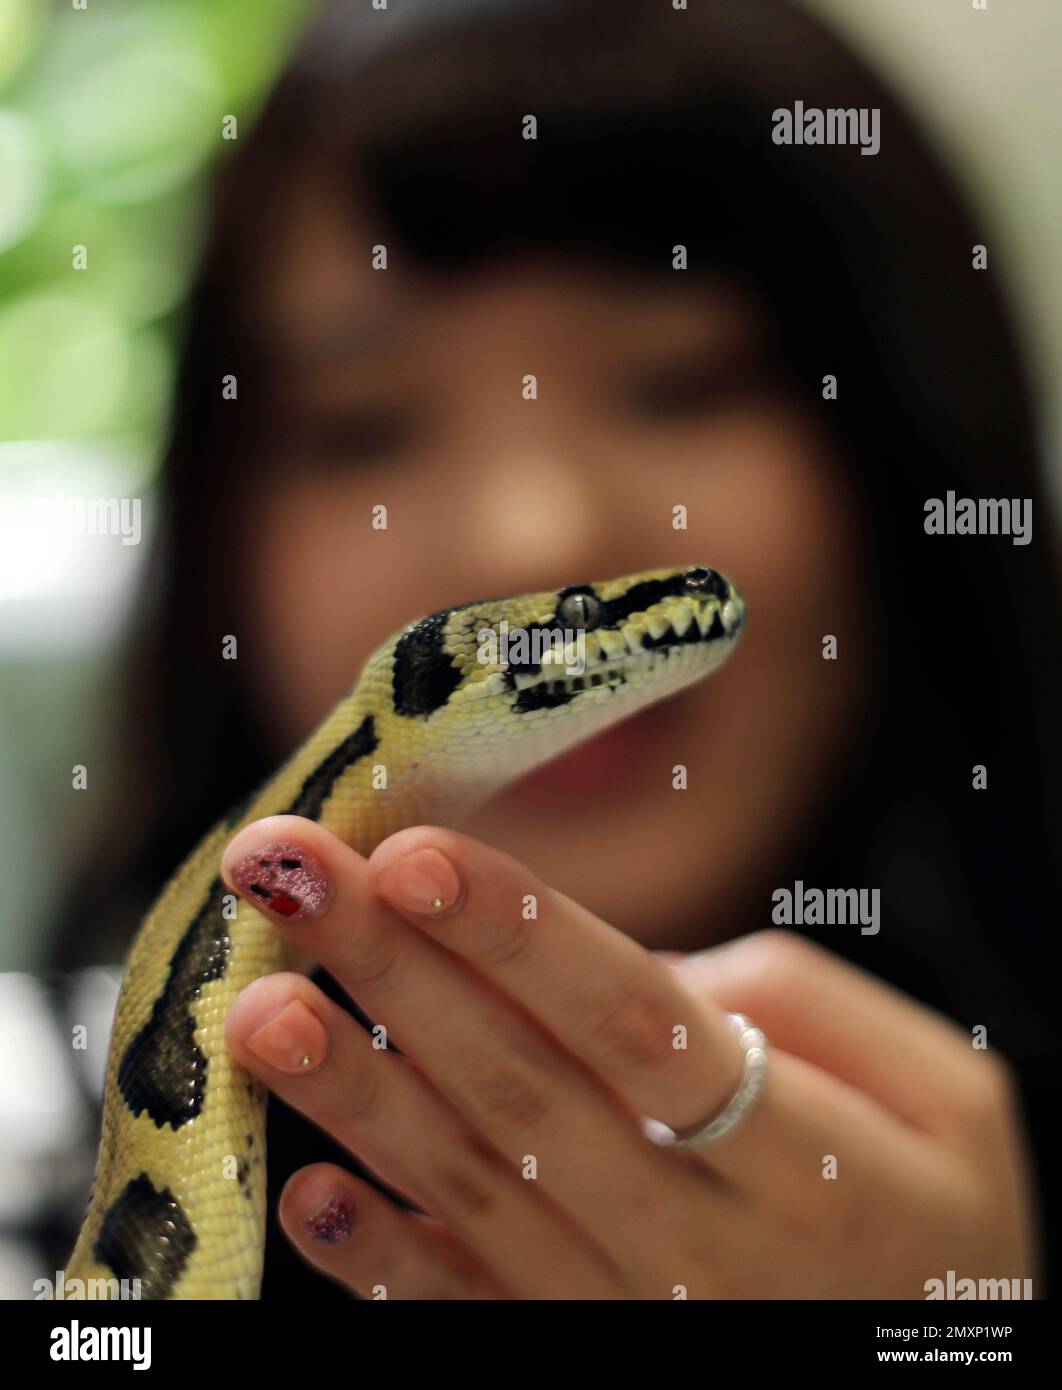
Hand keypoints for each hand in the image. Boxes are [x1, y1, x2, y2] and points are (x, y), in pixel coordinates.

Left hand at [221, 815, 1038, 1298]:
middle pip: (529, 1092)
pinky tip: (307, 1189)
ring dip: (360, 1098)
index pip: (638, 1025)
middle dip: (400, 973)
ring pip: (476, 1198)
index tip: (418, 856)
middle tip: (293, 877)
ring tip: (261, 1005)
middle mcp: (702, 1244)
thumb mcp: (939, 1091)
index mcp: (798, 1156)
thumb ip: (796, 1004)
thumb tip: (633, 964)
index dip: (523, 937)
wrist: (948, 1360)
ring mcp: (634, 1316)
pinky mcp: (584, 1360)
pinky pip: (471, 1318)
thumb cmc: (938, 1206)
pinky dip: (382, 1263)